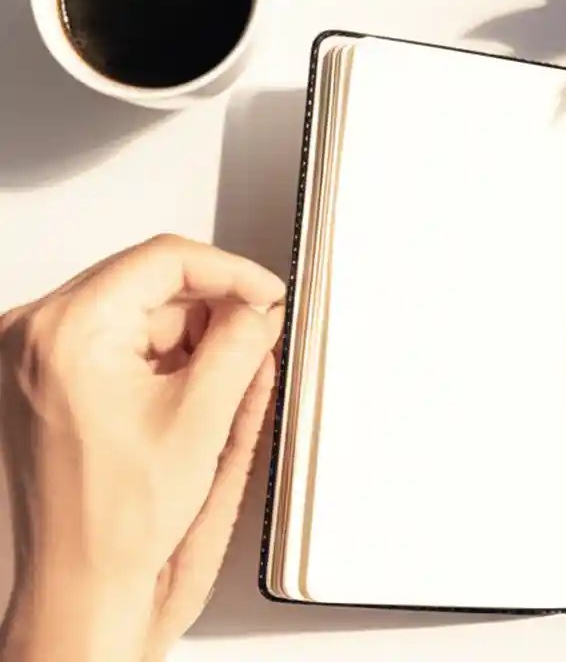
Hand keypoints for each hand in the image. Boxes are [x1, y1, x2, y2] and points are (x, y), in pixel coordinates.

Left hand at [0, 235, 285, 661]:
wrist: (78, 579)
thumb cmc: (116, 520)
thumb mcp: (201, 418)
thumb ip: (240, 345)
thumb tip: (260, 309)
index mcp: (66, 331)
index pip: (164, 259)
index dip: (231, 272)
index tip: (267, 297)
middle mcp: (31, 333)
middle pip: (145, 282)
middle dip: (207, 310)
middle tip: (253, 343)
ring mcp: (25, 355)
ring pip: (130, 312)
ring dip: (181, 339)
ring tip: (204, 396)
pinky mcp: (33, 376)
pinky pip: (107, 340)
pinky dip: (151, 359)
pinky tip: (174, 402)